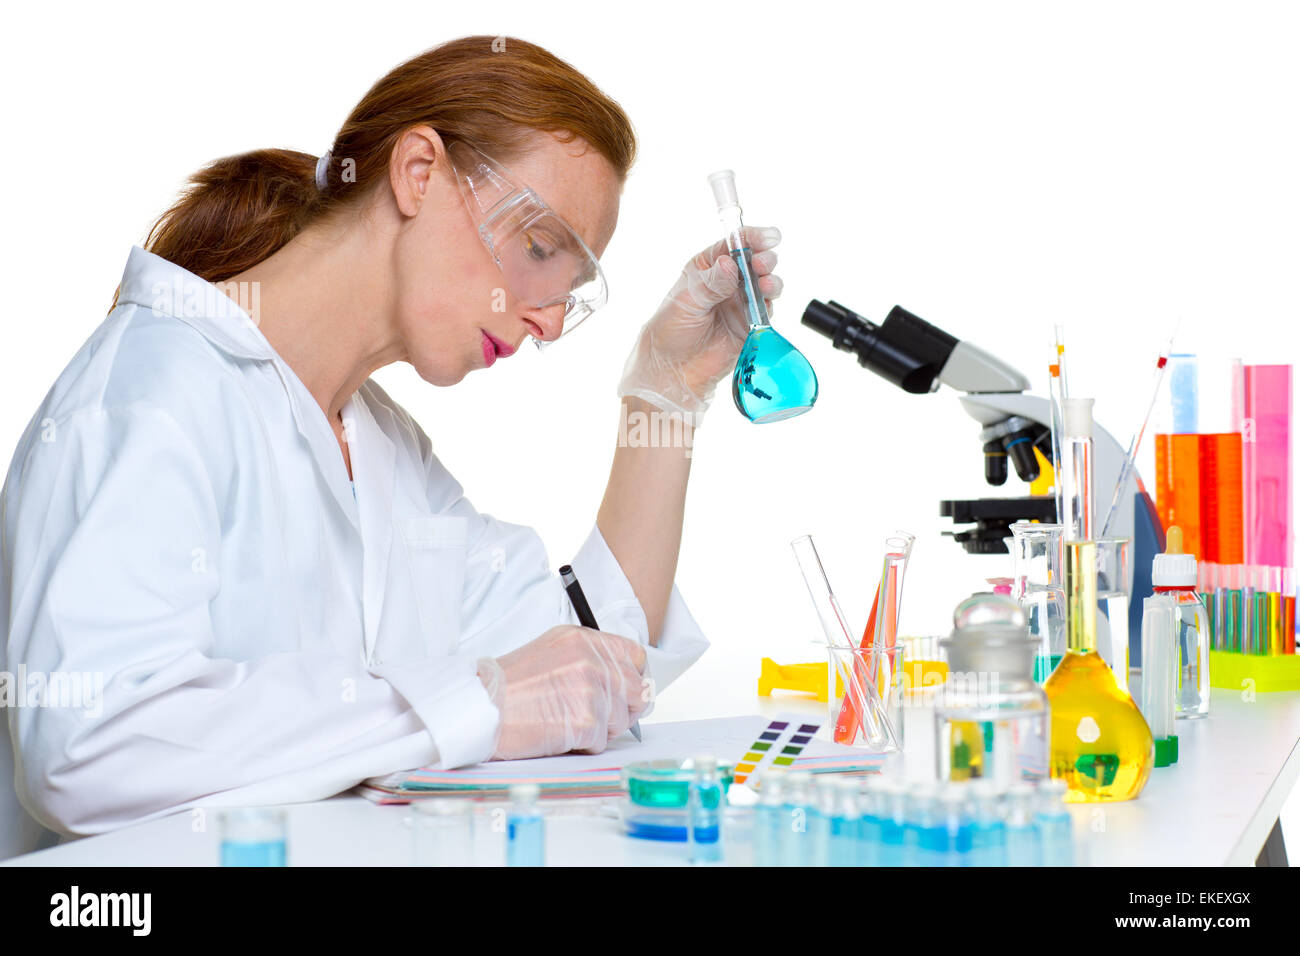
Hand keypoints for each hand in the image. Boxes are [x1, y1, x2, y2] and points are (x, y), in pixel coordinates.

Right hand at [476, 625, 647, 759]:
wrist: (480, 708)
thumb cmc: (509, 686)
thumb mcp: (552, 652)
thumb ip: (590, 658)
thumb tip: (625, 680)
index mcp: (584, 639)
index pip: (635, 656)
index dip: (633, 679)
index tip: (625, 693)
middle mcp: (591, 660)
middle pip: (636, 691)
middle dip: (621, 710)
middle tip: (593, 717)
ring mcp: (590, 689)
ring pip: (621, 721)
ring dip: (599, 730)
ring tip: (564, 721)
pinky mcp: (586, 720)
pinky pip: (601, 742)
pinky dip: (582, 746)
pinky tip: (557, 733)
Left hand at [617, 225, 782, 423]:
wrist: (672, 367)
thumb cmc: (671, 328)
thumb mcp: (687, 300)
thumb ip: (712, 283)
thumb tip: (731, 264)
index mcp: (709, 265)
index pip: (735, 243)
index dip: (753, 237)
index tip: (769, 237)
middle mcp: (728, 281)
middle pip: (755, 261)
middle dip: (764, 258)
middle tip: (762, 264)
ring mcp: (741, 302)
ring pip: (765, 283)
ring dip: (771, 280)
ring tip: (766, 284)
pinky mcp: (750, 324)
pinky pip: (766, 309)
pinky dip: (769, 303)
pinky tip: (765, 302)